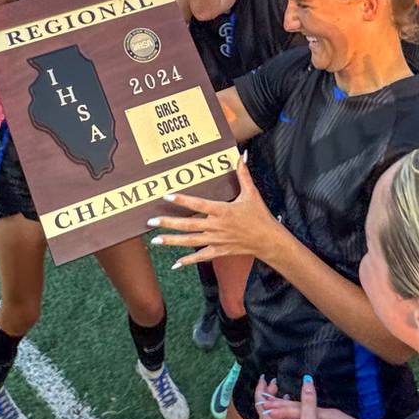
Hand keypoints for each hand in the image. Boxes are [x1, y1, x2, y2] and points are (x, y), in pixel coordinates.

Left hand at [150, 157, 285, 267]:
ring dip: (172, 241)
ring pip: (190, 241)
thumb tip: (242, 155)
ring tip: (155, 240)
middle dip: (168, 223)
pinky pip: (201, 256)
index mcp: (223, 211)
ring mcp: (216, 240)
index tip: (167, 196)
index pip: (198, 204)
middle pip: (188, 225)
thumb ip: (243, 174)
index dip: (182, 200)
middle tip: (150, 221)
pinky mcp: (219, 251)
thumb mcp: (251, 193)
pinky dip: (188, 261)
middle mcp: (216, 226)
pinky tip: (175, 264)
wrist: (268, 240)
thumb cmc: (259, 216)